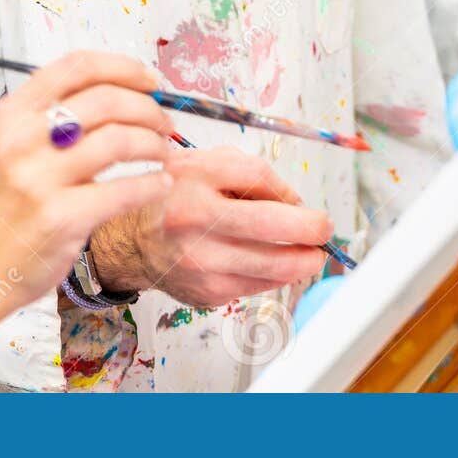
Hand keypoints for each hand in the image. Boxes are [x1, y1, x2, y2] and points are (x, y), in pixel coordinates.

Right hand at [0, 52, 175, 336]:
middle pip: (105, 99)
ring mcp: (41, 179)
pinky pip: (124, 190)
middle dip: (148, 109)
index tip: (150, 82)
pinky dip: (153, 184)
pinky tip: (160, 185)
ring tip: (163, 154)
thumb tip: (130, 94)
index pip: (77, 66)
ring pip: (119, 140)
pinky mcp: (62, 217)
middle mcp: (24, 139)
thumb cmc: (10, 202)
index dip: (123, 68)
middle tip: (165, 125)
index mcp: (15, 113)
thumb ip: (60, 117)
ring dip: (154, 144)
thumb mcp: (18, 146)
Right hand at [87, 146, 331, 308]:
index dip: (289, 191)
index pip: (258, 178)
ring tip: (311, 254)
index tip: (304, 204)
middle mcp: (193, 221)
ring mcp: (201, 262)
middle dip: (310, 229)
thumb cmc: (174, 198)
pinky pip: (259, 285)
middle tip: (324, 230)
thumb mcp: (204, 165)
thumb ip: (250, 174)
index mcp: (193, 181)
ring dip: (303, 261)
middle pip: (270, 225)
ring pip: (273, 266)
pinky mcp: (209, 292)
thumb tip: (296, 205)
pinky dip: (274, 275)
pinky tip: (272, 263)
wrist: (133, 242)